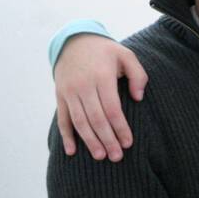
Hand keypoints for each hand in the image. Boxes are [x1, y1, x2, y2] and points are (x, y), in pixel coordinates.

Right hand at [54, 34, 148, 160]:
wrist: (74, 41)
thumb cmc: (105, 51)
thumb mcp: (126, 55)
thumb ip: (138, 75)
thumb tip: (138, 98)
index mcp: (101, 76)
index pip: (112, 109)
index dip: (120, 128)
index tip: (128, 143)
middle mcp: (83, 85)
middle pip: (96, 119)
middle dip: (107, 139)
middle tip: (117, 157)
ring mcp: (69, 91)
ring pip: (79, 121)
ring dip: (89, 141)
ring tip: (100, 156)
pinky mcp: (60, 95)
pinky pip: (62, 118)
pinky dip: (66, 135)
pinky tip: (72, 151)